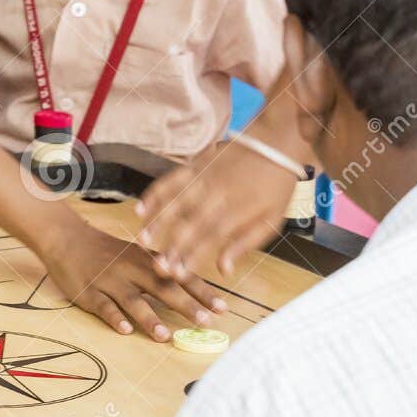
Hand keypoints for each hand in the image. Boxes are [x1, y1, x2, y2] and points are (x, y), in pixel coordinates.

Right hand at [41, 223, 227, 340]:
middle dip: (186, 306)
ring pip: (132, 300)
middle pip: (163, 288)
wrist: (67, 238)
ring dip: (149, 318)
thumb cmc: (106, 250)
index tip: (223, 308)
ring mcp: (110, 281)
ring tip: (164, 335)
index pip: (181, 276)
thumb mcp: (136, 254)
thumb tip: (191, 292)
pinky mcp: (89, 292)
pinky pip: (103, 306)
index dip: (203, 292)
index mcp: (147, 260)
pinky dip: (114, 317)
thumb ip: (161, 271)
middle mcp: (132, 269)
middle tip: (205, 322)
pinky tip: (124, 329)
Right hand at [136, 139, 296, 279]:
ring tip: (142, 240)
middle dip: (172, 247)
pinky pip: (170, 180)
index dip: (191, 257)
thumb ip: (245, 245)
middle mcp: (215, 196)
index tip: (177, 274)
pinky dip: (154, 194)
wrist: (276, 141)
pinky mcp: (194, 166)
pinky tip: (139, 209)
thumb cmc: (276, 186)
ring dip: (156, 222)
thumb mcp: (271, 220)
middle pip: (189, 225)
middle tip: (157, 266)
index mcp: (236, 212)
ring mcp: (203, 179)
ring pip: (174, 203)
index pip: (209, 239)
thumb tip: (224, 269)